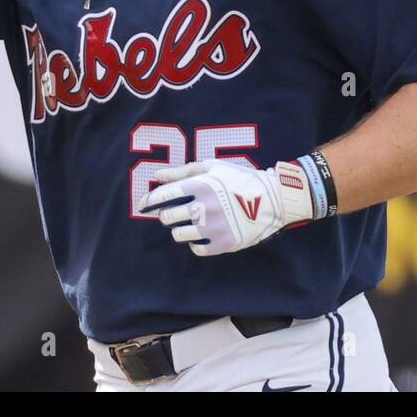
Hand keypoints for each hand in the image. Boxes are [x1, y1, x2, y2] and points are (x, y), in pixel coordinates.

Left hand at [138, 159, 316, 255]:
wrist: (273, 200)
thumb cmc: (240, 179)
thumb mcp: (213, 167)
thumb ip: (183, 171)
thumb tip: (157, 176)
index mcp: (199, 186)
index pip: (162, 196)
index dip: (148, 201)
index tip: (144, 205)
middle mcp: (203, 207)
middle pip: (167, 218)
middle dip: (166, 215)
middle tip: (172, 214)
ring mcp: (212, 228)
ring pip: (178, 235)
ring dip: (179, 229)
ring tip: (190, 223)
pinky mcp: (222, 244)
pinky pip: (196, 248)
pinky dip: (196, 243)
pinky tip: (203, 235)